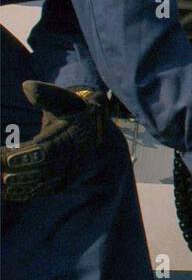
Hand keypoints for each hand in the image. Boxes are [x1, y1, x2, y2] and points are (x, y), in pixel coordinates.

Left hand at [1, 82, 106, 200]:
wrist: (94, 127)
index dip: (26, 156)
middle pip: (42, 171)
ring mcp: (69, 172)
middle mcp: (73, 158)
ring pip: (41, 183)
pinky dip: (23, 193)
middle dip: (17, 173)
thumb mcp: (63, 98)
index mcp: (73, 137)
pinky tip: (4, 192)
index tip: (5, 157)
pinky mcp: (63, 181)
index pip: (47, 151)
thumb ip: (46, 93)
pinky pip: (42, 190)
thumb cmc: (73, 108)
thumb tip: (27, 86)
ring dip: (17, 185)